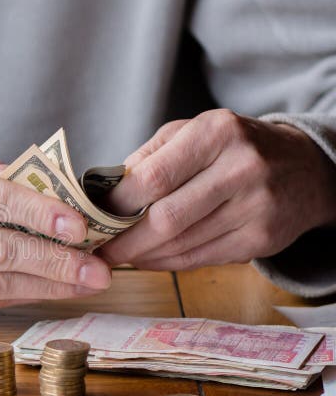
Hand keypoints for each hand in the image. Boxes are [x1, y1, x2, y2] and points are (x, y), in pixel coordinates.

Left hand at [100, 109, 335, 270]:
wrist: (304, 167)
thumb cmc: (232, 147)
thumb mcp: (192, 132)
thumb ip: (147, 158)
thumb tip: (103, 194)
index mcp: (216, 133)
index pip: (153, 177)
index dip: (117, 205)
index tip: (92, 218)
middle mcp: (241, 168)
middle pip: (166, 218)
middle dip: (125, 240)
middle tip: (100, 249)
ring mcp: (256, 207)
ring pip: (181, 245)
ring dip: (143, 255)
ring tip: (121, 254)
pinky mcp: (262, 239)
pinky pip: (200, 259)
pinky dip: (167, 263)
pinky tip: (150, 258)